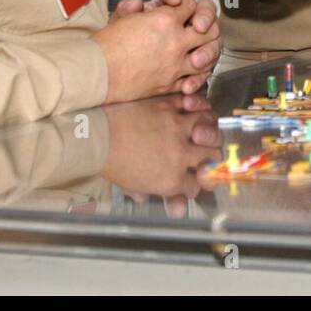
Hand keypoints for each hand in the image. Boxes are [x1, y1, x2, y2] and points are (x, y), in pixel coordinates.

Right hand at [96, 0, 220, 102]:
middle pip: (209, 31)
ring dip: (207, 51)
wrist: (96, 73)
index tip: (184, 8)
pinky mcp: (171, 84)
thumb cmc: (105, 46)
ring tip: (201, 49)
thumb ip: (136, 8)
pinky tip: (194, 71)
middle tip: (201, 28)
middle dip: (208, 27)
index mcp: (165, 20)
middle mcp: (175, 42)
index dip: (189, 5)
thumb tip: (141, 5)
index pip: (191, 6)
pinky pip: (195, 79)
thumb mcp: (122, 17)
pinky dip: (197, 75)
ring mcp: (176, 65)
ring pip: (207, 56)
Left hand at [101, 93, 221, 211]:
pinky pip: (196, 104)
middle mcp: (181, 154)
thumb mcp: (133, 186)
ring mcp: (178, 128)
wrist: (97, 136)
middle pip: (213, 156)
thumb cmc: (112, 163)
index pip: (197, 186)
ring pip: (211, 127)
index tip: (191, 182)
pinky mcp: (170, 107)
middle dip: (212, 159)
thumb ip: (154, 194)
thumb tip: (167, 206)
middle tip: (206, 156)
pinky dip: (198, 106)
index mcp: (172, 179)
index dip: (195, 185)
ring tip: (203, 133)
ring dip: (210, 131)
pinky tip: (194, 110)